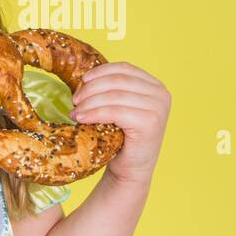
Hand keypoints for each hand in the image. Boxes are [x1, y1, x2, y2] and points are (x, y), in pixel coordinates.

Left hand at [69, 61, 170, 186]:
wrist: (131, 168)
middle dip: (91, 89)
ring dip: (89, 103)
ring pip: (114, 96)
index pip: (124, 68)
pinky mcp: (150, 122)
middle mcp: (160, 93)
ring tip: (75, 112)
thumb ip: (110, 91)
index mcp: (154, 85)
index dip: (100, 72)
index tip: (82, 81)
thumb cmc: (121, 137)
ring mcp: (157, 107)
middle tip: (74, 101)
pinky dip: (94, 114)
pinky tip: (81, 119)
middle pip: (117, 80)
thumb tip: (82, 78)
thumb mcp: (118, 108)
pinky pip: (115, 112)